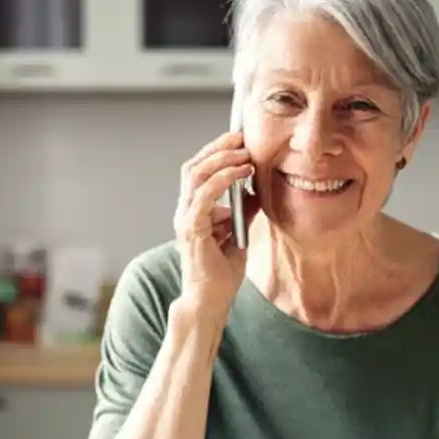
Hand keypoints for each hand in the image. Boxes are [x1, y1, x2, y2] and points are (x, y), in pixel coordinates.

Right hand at [173, 130, 260, 317]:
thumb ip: (242, 213)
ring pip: (195, 175)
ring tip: (243, 153)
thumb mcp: (239, 235)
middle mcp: (185, 211)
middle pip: (194, 166)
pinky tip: (240, 173)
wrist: (210, 301)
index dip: (216, 152)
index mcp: (193, 211)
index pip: (198, 171)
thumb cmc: (220, 273)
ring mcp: (186, 219)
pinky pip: (204, 196)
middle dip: (218, 148)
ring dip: (221, 159)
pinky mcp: (192, 230)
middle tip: (241, 137)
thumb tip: (253, 191)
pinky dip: (222, 180)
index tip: (240, 140)